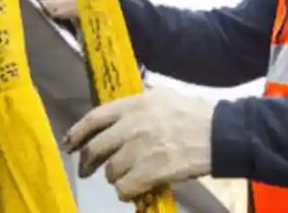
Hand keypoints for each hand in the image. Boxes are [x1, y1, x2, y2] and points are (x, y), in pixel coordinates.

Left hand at [62, 87, 215, 201]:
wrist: (218, 134)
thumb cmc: (194, 115)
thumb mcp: (163, 96)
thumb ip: (139, 102)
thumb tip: (120, 110)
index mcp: (133, 104)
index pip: (94, 119)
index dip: (76, 133)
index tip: (69, 144)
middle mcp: (131, 125)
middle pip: (95, 148)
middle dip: (89, 162)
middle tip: (87, 170)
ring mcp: (139, 149)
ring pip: (110, 171)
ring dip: (115, 177)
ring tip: (128, 176)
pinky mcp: (149, 171)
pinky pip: (124, 187)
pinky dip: (126, 191)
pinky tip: (135, 189)